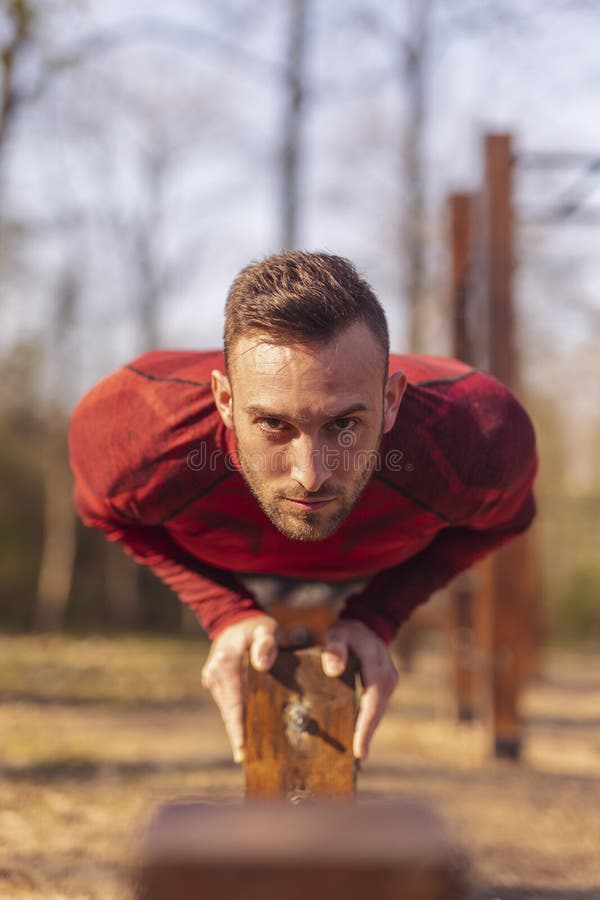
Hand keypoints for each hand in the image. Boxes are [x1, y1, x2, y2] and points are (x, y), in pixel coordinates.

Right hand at [201, 615, 278, 763]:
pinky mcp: (215, 682)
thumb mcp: (265, 629)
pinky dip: (234, 717)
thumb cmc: (255, 627)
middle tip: (247, 758)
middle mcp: (215, 674)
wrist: (234, 619)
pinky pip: (227, 704)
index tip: (242, 749)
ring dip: (236, 728)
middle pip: (228, 711)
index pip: (233, 703)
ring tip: (246, 752)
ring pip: (227, 710)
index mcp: (225, 664)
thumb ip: (267, 644)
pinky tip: (243, 732)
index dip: (238, 728)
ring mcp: (212, 678)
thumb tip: (263, 664)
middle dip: (238, 734)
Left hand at [321, 619, 397, 760]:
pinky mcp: (383, 689)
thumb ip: (334, 648)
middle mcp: (388, 679)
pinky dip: (367, 725)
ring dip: (367, 734)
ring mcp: (388, 684)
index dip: (365, 727)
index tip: (359, 750)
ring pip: (377, 714)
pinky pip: (375, 710)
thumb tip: (332, 669)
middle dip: (366, 737)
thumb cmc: (349, 632)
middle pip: (376, 714)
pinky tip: (358, 741)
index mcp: (377, 668)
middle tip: (355, 766)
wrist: (367, 626)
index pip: (372, 702)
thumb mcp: (338, 633)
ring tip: (355, 761)